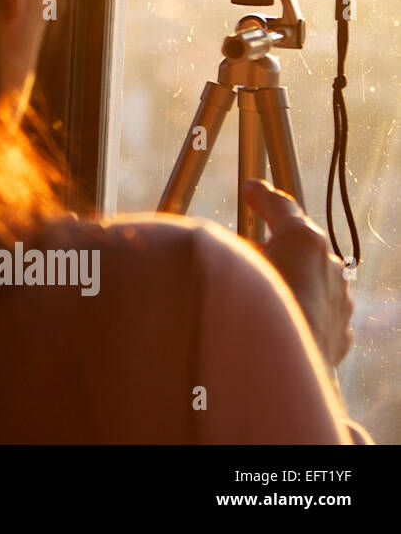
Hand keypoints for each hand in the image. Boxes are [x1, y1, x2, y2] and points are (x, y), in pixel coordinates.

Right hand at [244, 178, 353, 367]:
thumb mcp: (227, 265)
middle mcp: (330, 266)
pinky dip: (301, 309)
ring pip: (312, 279)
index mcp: (303, 241)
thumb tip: (220, 246)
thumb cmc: (249, 313)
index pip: (281, 206)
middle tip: (250, 246)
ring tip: (262, 292)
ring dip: (290, 279)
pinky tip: (281, 322)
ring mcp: (341, 301)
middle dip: (276, 243)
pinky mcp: (342, 333)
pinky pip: (319, 311)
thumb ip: (226, 248)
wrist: (277, 374)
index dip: (261, 195)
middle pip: (299, 244)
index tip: (251, 186)